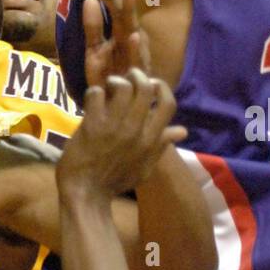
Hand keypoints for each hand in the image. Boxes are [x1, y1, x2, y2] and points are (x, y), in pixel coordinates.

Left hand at [57, 68, 186, 198]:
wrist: (86, 194)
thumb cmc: (115, 180)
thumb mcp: (145, 166)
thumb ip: (162, 145)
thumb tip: (182, 131)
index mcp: (151, 140)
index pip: (168, 104)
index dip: (162, 87)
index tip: (152, 84)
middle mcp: (136, 130)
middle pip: (145, 87)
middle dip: (136, 75)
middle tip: (127, 78)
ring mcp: (114, 127)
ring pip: (122, 86)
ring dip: (114, 82)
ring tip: (108, 88)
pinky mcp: (92, 125)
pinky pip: (96, 94)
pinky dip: (94, 93)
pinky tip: (92, 101)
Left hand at [83, 0, 151, 88]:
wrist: (115, 112)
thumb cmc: (107, 80)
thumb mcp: (93, 52)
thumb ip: (92, 27)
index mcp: (119, 32)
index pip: (116, 4)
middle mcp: (129, 39)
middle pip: (125, 9)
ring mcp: (134, 55)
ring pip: (132, 28)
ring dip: (130, 9)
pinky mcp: (135, 74)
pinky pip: (135, 59)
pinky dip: (134, 47)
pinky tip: (133, 34)